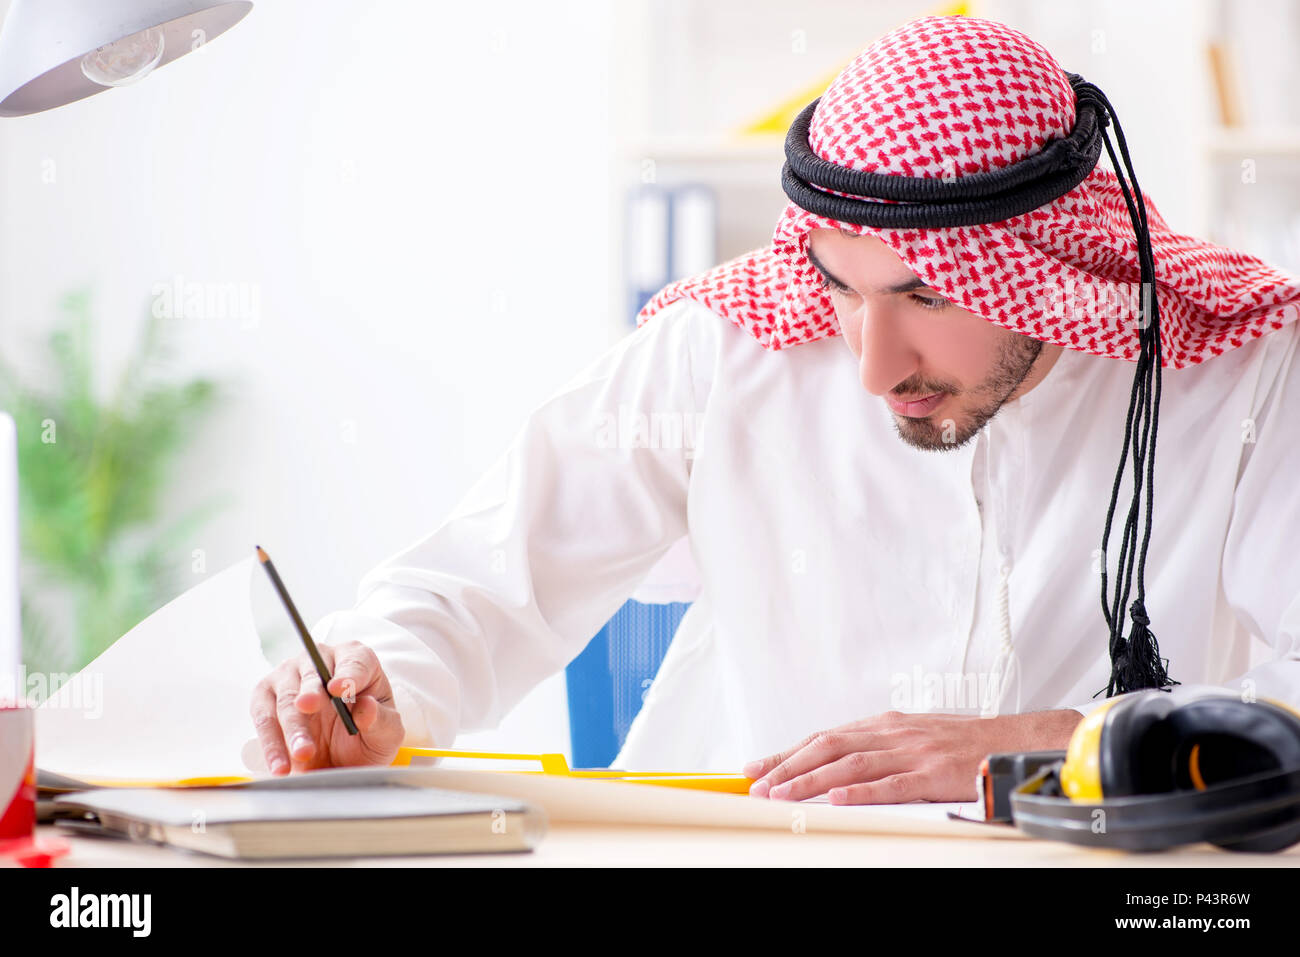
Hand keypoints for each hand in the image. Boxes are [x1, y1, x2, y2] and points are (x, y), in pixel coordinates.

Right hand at [250, 640, 404, 774]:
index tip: (340, 689)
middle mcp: (321, 660)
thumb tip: (367, 706)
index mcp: (357, 660)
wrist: (344, 759)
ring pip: (286, 698)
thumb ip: (381, 719)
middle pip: (313, 675)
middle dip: (311, 697)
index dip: (348, 674)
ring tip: (303, 753)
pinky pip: (264, 718)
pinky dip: (271, 744)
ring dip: (292, 728)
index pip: (354, 661)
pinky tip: (281, 765)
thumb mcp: (387, 733)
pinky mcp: (266, 697)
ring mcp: (291, 676)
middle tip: (310, 709)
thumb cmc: (368, 735)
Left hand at [742, 709, 1082, 803]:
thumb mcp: (912, 738)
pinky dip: (861, 792)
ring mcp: (911, 752)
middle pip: (828, 747)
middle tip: (756, 785)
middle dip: (787, 766)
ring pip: (850, 764)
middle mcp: (892, 733)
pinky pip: (891, 783)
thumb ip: (876, 749)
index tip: (756, 767)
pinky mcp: (933, 773)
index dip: (787, 752)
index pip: (824, 738)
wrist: (1012, 741)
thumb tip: (834, 768)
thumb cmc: (962, 743)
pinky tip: (837, 800)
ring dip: (810, 780)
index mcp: (884, 725)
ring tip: (781, 794)